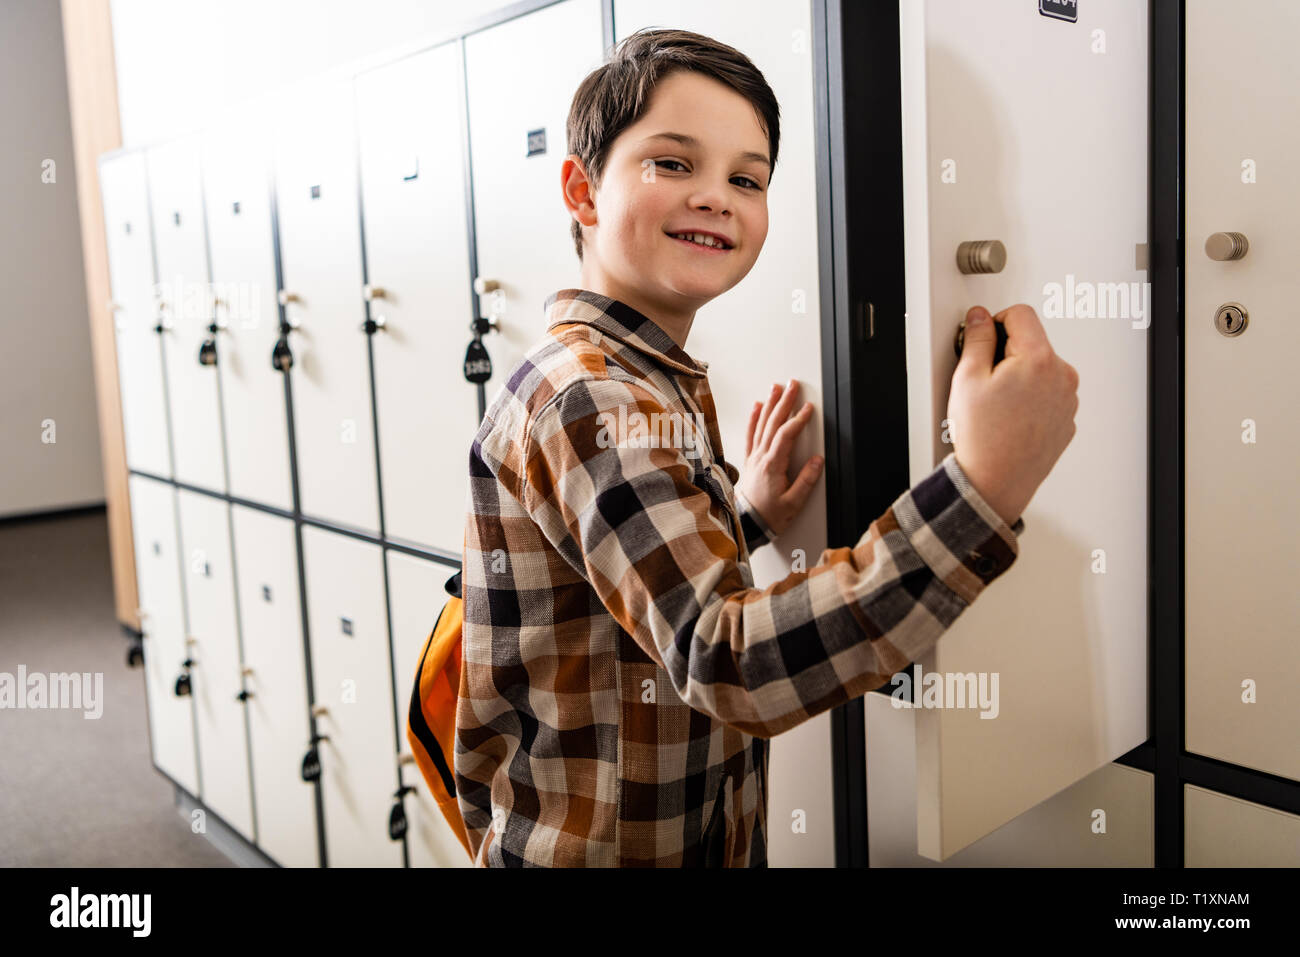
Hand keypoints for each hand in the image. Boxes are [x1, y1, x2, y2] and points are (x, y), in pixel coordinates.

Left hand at [735, 379, 823, 536]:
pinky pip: (750, 434)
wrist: (747, 524)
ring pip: (761, 425)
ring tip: (776, 388)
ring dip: (770, 405)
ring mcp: (753, 457)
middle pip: (772, 423)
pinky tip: (757, 407)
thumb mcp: (793, 503)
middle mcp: (760, 458)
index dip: (798, 420)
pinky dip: (753, 419)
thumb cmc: (769, 516)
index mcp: (772, 466)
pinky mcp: (750, 461)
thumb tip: (817, 461)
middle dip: (784, 402)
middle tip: (793, 385)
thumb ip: (806, 481)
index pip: (786, 436)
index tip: (808, 408)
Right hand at [946, 304, 1078, 525]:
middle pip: (1033, 341)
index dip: (995, 321)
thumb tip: (980, 318)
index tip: (982, 338)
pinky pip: (1048, 393)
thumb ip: (976, 338)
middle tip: (984, 379)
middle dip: (1007, 352)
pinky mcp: (1066, 418)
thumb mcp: (967, 379)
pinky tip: (1009, 416)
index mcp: (1039, 359)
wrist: (995, 483)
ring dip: (1020, 375)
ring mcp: (1067, 399)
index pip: (1020, 314)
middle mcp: (1062, 376)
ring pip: (1041, 368)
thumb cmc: (982, 438)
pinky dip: (1030, 397)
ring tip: (996, 404)